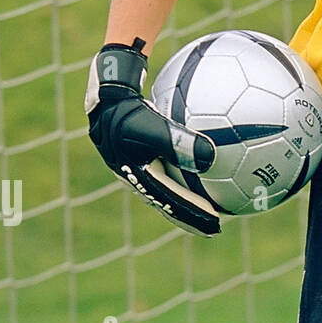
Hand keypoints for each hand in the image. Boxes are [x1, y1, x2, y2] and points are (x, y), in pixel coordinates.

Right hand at [86, 38, 220, 236]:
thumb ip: (181, 143)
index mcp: (142, 181)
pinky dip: (184, 173)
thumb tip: (211, 159)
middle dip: (193, 216)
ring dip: (188, 199)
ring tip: (211, 202)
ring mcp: (137, 167)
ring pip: (167, 189)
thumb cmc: (129, 111)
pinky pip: (167, 168)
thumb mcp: (155, 127)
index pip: (173, 205)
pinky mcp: (140, 153)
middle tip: (216, 226)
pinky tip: (202, 164)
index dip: (195, 217)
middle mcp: (138, 179)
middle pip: (170, 204)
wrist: (105, 96)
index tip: (217, 226)